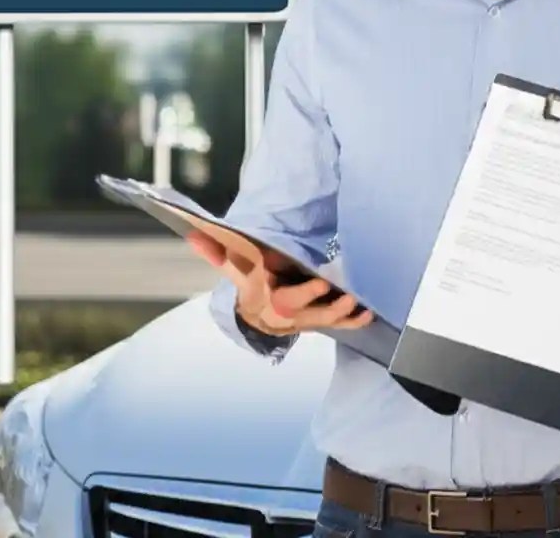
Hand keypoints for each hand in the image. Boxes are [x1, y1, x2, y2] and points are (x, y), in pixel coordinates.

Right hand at [186, 230, 373, 336]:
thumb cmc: (250, 284)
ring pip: (319, 320)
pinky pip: (336, 326)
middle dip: (313, 299)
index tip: (299, 275)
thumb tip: (193, 234)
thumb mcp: (235, 268)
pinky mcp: (316, 323)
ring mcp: (300, 321)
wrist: (256, 317)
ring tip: (354, 301)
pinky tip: (367, 314)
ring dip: (337, 312)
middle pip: (296, 309)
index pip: (266, 291)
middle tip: (330, 287)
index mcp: (259, 298)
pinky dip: (352, 322)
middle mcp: (280, 313)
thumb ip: (219, 251)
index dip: (282, 286)